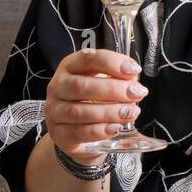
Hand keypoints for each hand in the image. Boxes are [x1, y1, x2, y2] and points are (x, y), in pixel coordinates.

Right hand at [45, 48, 149, 164]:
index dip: (111, 63)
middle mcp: (58, 87)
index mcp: (71, 67)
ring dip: (109, 112)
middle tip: (136, 93)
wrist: (78, 130)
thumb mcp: (107, 82)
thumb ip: (121, 78)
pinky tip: (115, 128)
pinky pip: (77, 132)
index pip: (87, 59)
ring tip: (130, 112)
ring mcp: (55, 111)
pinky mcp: (58, 133)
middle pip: (80, 86)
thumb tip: (134, 83)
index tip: (133, 70)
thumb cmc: (94, 99)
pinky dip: (99, 131)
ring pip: (77, 111)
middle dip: (113, 90)